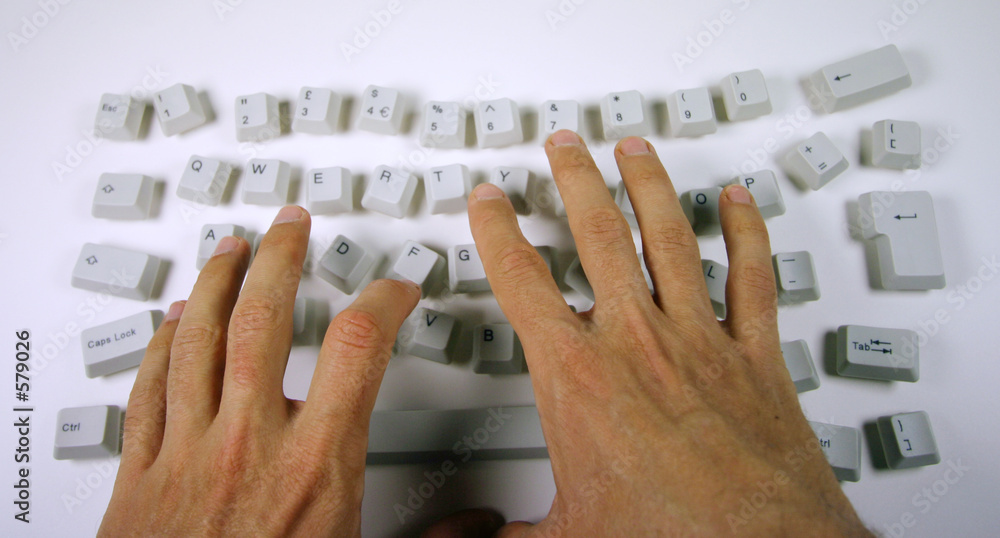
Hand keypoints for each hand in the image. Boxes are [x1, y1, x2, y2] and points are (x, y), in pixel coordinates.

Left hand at [99, 206, 420, 535]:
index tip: (394, 287)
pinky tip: (165, 325)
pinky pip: (146, 391)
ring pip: (194, 340)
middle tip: (290, 226)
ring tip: (226, 251)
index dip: (383, 299)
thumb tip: (480, 530)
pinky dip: (156, 347)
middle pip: (261, 319)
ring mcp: (187, 453)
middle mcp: (249, 445)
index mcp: (315, 465)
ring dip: (212, 284)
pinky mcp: (139, 476)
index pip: (357, 345)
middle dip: (280, 260)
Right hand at [428, 131, 871, 535]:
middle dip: (575, 179)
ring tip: (635, 149)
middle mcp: (637, 342)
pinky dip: (747, 232)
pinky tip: (739, 202)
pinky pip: (752, 276)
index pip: (522, 280)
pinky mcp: (754, 354)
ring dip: (649, 185)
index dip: (498, 230)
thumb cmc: (670, 536)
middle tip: (564, 146)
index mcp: (578, 377)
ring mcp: (699, 339)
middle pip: (597, 234)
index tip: (491, 200)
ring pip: (670, 236)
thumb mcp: (565, 537)